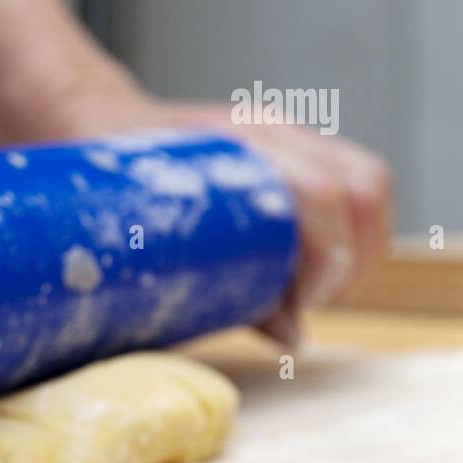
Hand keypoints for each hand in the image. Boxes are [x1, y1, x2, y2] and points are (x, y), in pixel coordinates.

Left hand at [46, 86, 393, 344]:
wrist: (95, 124)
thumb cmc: (112, 182)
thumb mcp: (150, 234)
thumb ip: (219, 285)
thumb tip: (294, 338)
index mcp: (233, 139)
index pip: (322, 191)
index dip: (329, 258)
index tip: (303, 302)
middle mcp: (269, 129)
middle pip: (362, 187)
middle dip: (352, 258)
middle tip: (310, 301)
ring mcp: (285, 131)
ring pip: (368, 182)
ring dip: (360, 246)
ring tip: (317, 288)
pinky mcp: (293, 145)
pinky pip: (353, 180)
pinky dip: (354, 230)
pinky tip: (319, 267)